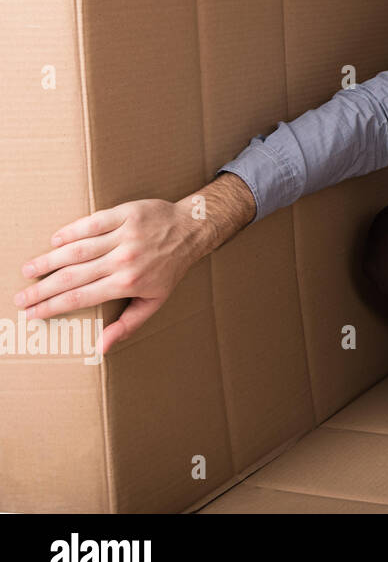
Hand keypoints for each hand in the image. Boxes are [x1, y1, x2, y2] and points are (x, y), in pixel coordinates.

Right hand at [15, 199, 210, 356]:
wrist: (192, 230)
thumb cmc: (171, 268)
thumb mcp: (156, 301)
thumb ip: (128, 324)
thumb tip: (102, 347)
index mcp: (128, 283)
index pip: (80, 298)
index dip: (51, 307)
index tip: (31, 313)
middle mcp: (123, 260)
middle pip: (71, 276)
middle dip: (41, 289)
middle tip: (20, 297)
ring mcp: (124, 236)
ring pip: (77, 249)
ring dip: (48, 260)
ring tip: (28, 269)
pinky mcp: (125, 214)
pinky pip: (92, 223)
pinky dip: (70, 232)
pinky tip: (54, 241)